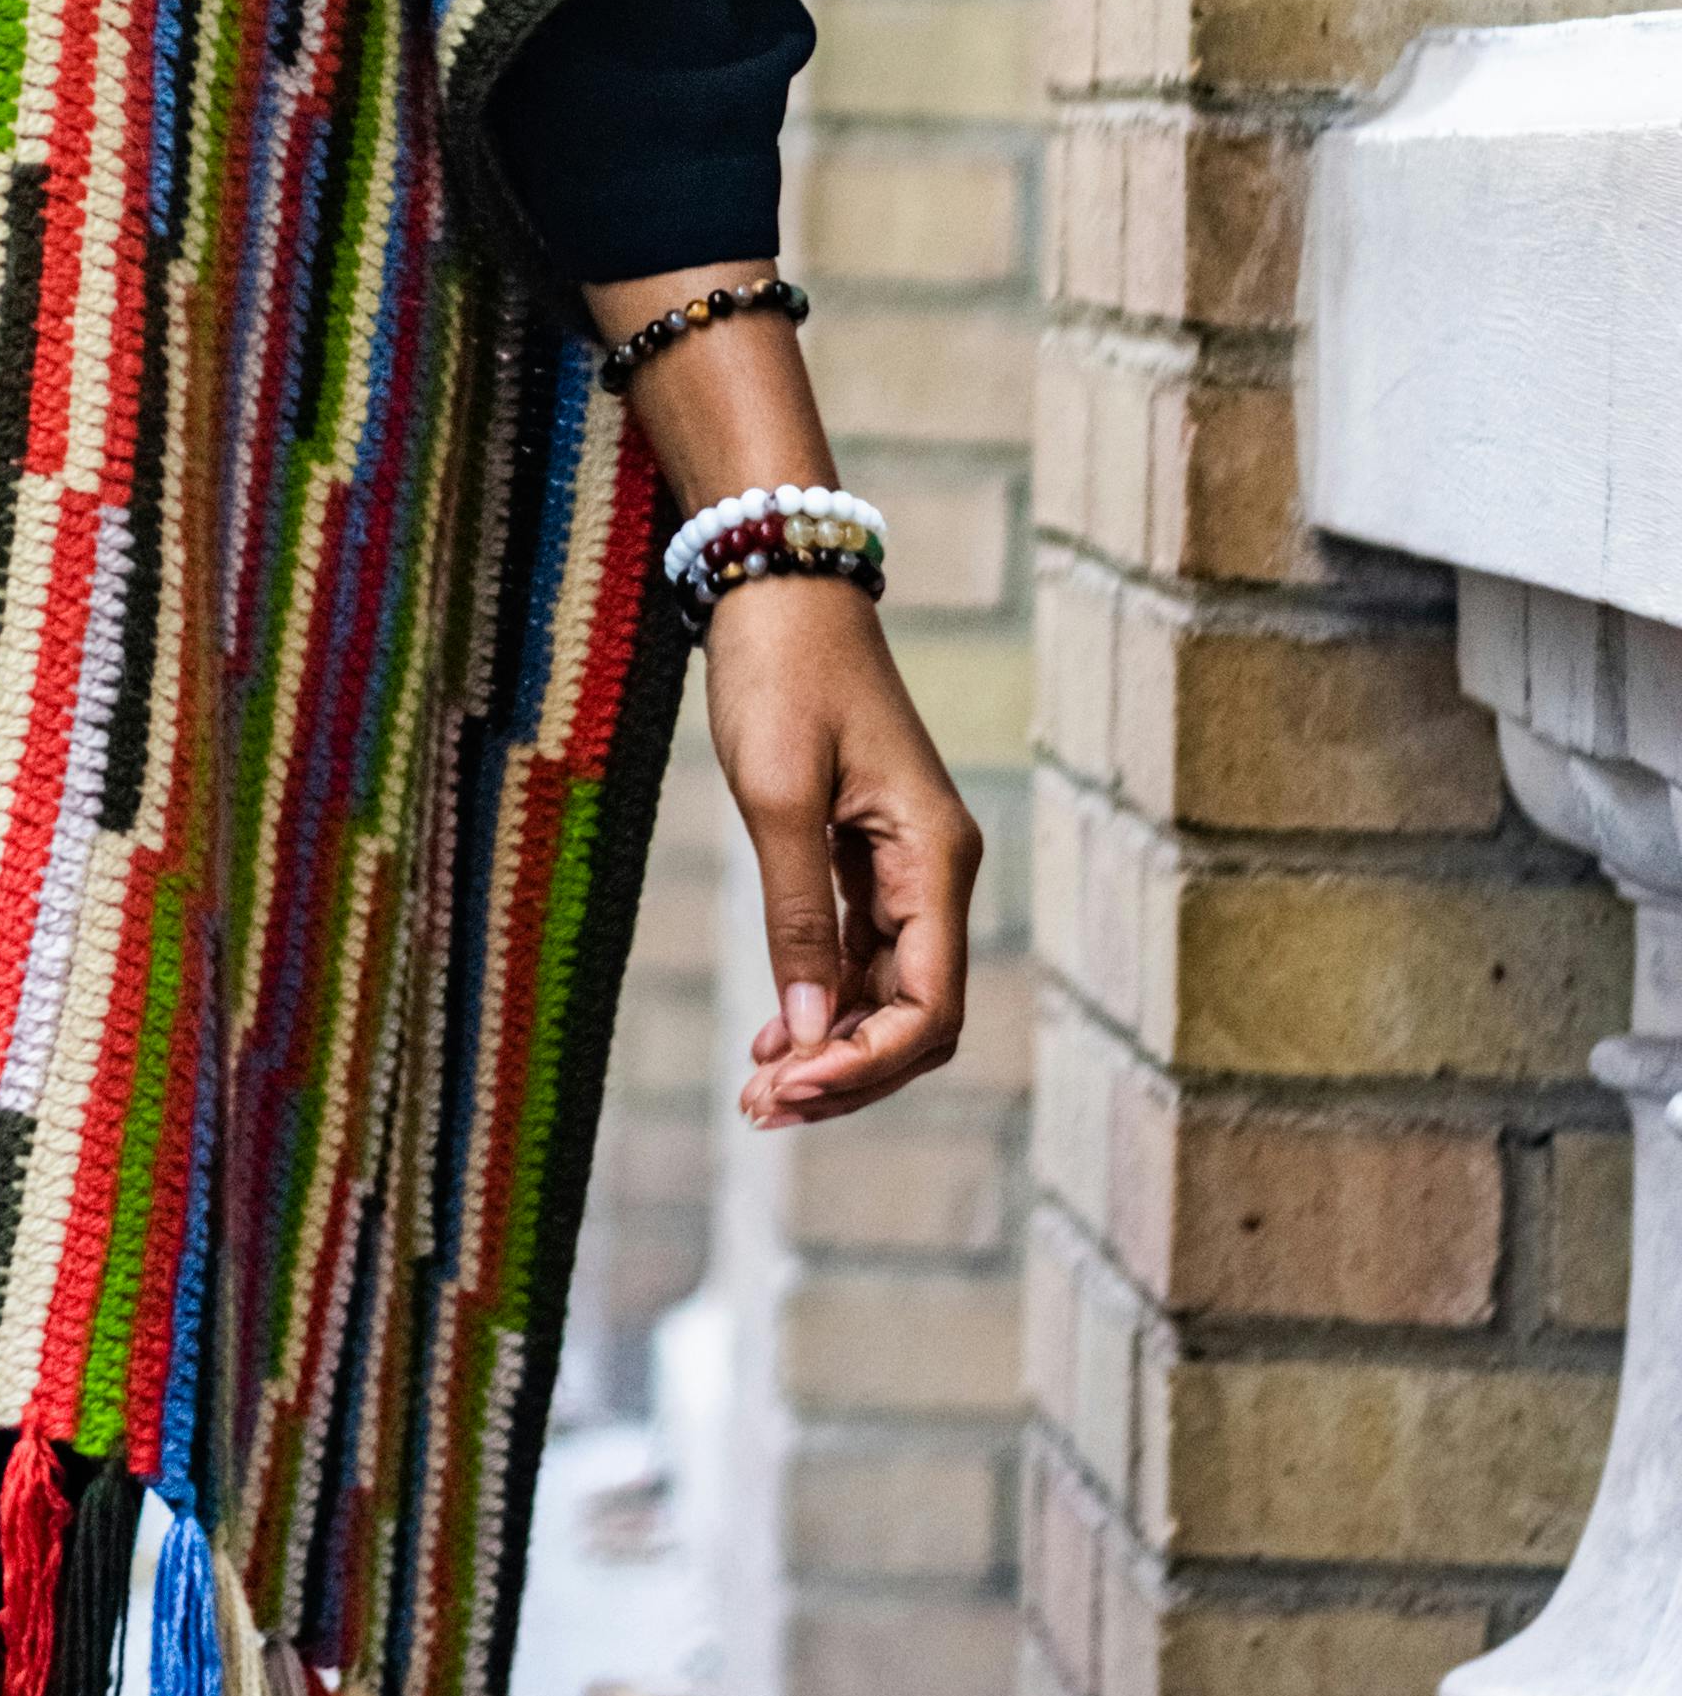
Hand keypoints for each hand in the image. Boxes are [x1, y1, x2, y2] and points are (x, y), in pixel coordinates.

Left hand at [705, 572, 980, 1127]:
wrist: (778, 584)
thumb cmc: (780, 673)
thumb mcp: (777, 794)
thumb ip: (797, 918)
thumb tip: (811, 1037)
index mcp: (937, 859)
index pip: (930, 1007)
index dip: (867, 1064)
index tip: (790, 1086)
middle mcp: (937, 872)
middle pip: (916, 1017)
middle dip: (848, 1073)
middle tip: (760, 1110)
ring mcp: (906, 867)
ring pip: (888, 994)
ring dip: (832, 1049)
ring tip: (758, 1093)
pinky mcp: (869, 857)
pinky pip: (860, 956)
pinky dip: (821, 1002)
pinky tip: (774, 1040)